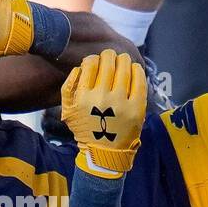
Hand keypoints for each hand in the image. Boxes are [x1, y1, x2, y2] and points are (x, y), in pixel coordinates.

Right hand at [61, 51, 146, 179]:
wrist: (105, 151)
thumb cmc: (86, 128)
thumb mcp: (68, 110)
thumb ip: (68, 87)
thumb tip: (80, 66)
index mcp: (83, 97)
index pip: (90, 66)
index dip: (93, 58)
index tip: (96, 59)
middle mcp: (102, 98)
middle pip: (109, 65)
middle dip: (109, 56)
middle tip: (111, 54)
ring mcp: (121, 103)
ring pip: (125, 70)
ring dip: (124, 60)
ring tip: (123, 59)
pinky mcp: (137, 108)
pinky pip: (139, 82)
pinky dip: (138, 71)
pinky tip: (135, 68)